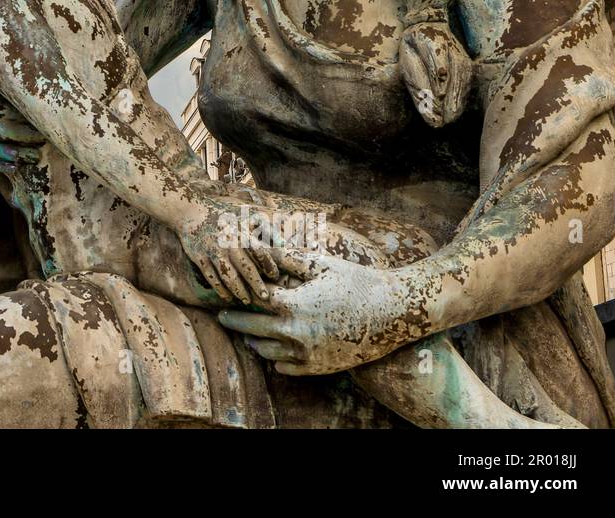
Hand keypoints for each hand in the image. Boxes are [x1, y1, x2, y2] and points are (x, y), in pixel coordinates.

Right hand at [180, 205, 279, 306]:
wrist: (189, 211)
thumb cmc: (222, 212)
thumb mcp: (244, 211)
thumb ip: (265, 221)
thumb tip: (285, 233)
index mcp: (241, 232)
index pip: (260, 253)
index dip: (269, 266)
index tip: (275, 277)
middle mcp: (228, 244)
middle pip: (245, 269)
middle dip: (256, 285)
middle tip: (265, 297)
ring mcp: (213, 252)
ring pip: (228, 277)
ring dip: (239, 291)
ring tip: (246, 300)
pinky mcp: (199, 258)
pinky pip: (211, 278)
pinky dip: (220, 289)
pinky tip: (227, 296)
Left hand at [217, 253, 423, 374]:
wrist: (393, 313)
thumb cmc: (356, 282)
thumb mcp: (320, 265)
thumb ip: (288, 259)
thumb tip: (262, 245)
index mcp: (293, 306)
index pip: (252, 302)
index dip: (238, 295)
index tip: (227, 292)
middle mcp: (296, 334)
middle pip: (251, 331)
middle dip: (234, 322)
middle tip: (222, 317)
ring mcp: (307, 355)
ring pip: (266, 352)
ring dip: (254, 342)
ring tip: (247, 333)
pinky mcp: (319, 368)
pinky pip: (286, 368)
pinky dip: (276, 359)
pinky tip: (274, 347)